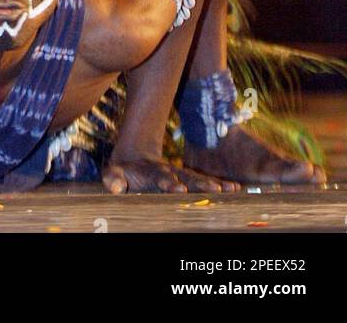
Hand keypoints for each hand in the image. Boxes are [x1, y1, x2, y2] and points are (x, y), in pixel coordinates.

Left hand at [102, 153, 236, 194]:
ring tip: (229, 189)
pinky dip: (219, 185)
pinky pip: (204, 182)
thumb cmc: (124, 172)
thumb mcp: (113, 173)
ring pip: (198, 179)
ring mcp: (180, 175)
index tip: (177, 188)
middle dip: (198, 183)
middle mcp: (170, 172)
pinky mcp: (188, 180)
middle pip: (185, 176)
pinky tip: (234, 189)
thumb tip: (115, 188)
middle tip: (213, 189)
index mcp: (152, 172)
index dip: (168, 182)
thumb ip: (113, 179)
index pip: (161, 177)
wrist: (134, 158)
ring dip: (212, 184)